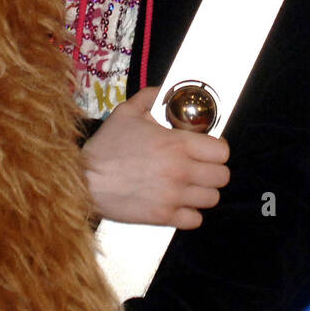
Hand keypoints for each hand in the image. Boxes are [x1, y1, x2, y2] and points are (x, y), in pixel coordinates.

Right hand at [83, 87, 229, 228]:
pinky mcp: (165, 217)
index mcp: (177, 144)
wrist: (87, 179)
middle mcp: (181, 172)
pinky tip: (179, 202)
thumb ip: (151, 97)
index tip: (208, 147)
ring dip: (203, 191)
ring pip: (212, 199)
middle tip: (200, 166)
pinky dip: (190, 212)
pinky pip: (195, 220)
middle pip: (222, 176)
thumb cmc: (106, 146)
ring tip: (189, 185)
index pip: (222, 151)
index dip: (217, 148)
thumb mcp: (127, 111)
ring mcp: (174, 197)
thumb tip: (165, 90)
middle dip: (213, 169)